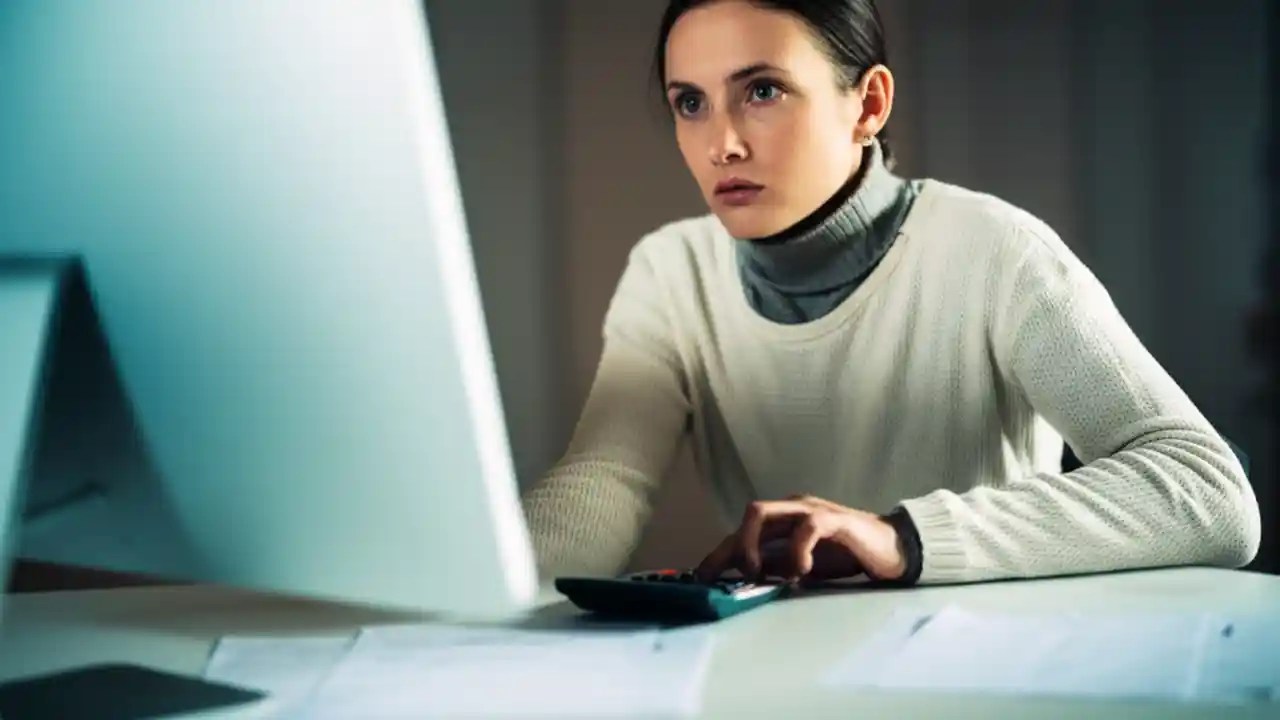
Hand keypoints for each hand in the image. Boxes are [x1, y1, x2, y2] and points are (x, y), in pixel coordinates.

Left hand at [695, 495, 905, 583]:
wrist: (892, 549)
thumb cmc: (846, 555)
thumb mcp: (803, 565)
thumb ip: (776, 566)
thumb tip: (744, 578)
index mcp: (784, 519)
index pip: (743, 531)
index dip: (719, 553)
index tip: (701, 578)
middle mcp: (793, 508)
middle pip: (749, 515)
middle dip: (731, 547)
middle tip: (738, 577)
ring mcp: (812, 510)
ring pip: (763, 512)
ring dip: (752, 545)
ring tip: (759, 573)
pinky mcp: (835, 520)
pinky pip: (805, 527)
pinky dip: (795, 551)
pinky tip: (800, 572)